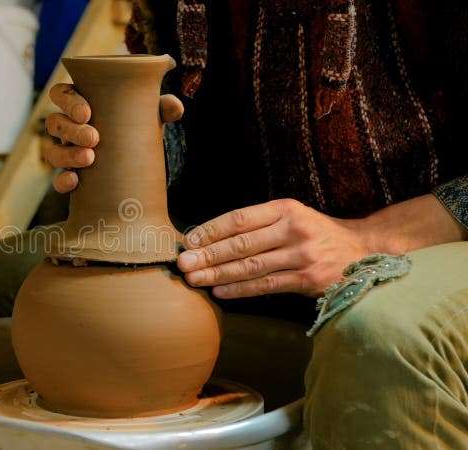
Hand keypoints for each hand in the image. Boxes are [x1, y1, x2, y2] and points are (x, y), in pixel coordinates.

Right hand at [45, 83, 183, 192]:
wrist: (139, 166)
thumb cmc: (137, 129)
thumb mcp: (149, 116)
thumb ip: (162, 107)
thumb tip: (175, 107)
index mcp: (81, 104)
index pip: (61, 94)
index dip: (67, 101)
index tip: (87, 112)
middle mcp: (69, 128)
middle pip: (55, 123)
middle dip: (71, 130)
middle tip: (94, 138)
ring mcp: (67, 153)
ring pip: (52, 151)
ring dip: (67, 154)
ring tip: (89, 158)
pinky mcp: (72, 178)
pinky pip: (58, 181)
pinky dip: (62, 181)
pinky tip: (74, 182)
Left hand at [177, 199, 370, 298]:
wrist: (364, 252)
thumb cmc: (315, 235)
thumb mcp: (292, 218)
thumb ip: (258, 225)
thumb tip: (209, 239)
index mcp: (285, 209)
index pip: (239, 218)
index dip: (211, 230)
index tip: (189, 241)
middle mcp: (294, 229)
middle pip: (241, 243)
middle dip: (208, 255)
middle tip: (183, 264)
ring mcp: (302, 255)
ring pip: (251, 266)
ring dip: (218, 274)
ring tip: (194, 279)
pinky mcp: (308, 279)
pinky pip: (266, 285)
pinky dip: (240, 290)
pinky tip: (220, 292)